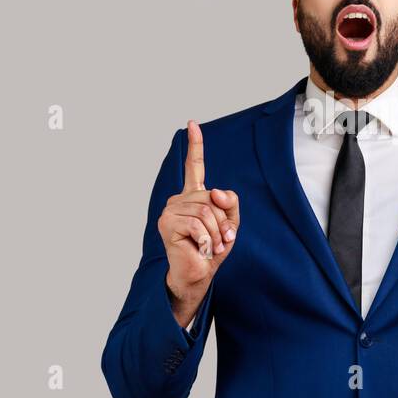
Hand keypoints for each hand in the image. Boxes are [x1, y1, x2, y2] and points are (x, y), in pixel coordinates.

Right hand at [157, 120, 239, 305]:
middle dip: (223, 222)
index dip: (195, 145)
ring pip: (206, 212)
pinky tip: (202, 248)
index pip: (195, 167)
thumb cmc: (213, 248)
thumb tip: (214, 191)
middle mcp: (179, 199)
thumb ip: (229, 202)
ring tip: (211, 246)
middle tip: (220, 240)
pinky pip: (198, 224)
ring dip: (216, 233)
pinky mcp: (167, 223)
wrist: (198, 273)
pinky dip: (208, 240)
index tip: (192, 124)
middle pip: (211, 199)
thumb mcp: (230, 223)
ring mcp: (171, 210)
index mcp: (194, 196)